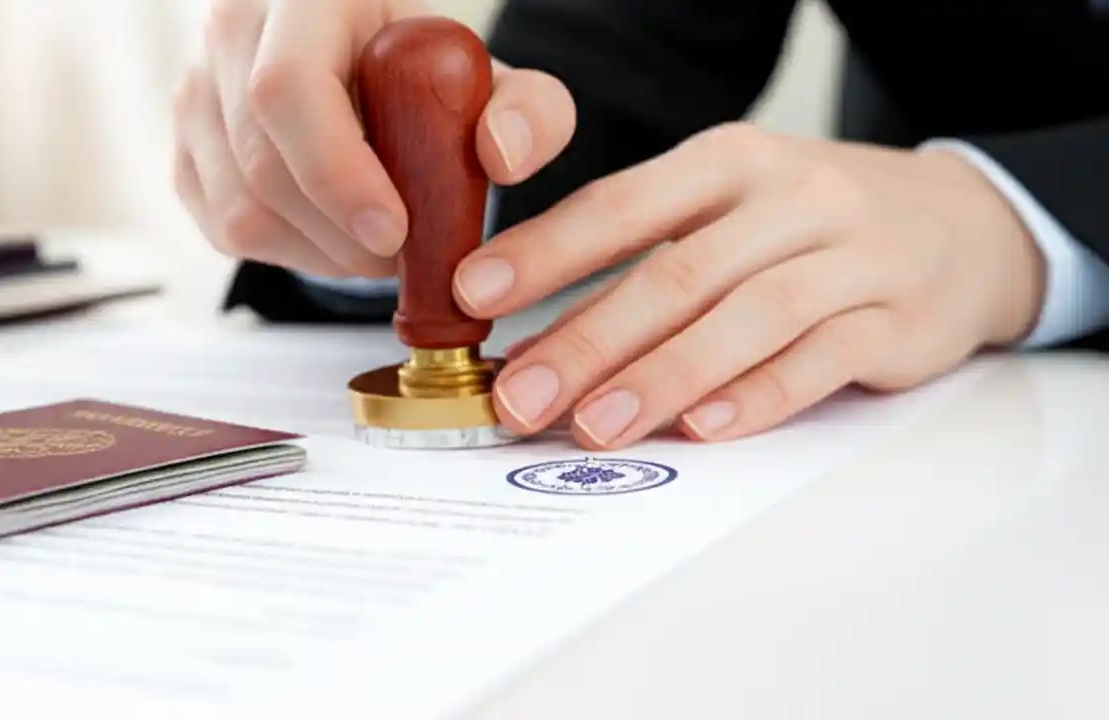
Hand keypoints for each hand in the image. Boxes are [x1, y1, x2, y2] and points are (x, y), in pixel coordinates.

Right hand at [173, 0, 575, 277]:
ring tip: (378, 245)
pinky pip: (226, 230)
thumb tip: (502, 157)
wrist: (362, 65)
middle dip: (342, 234)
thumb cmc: (424, 71)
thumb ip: (529, 109)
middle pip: (262, 165)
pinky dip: (292, 253)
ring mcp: (195, 96)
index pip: (287, 89)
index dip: (336, 172)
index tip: (395, 230)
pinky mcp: (185, 154)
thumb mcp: (489, 77)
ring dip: (321, 252)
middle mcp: (230, 35)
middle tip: (404, 254)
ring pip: (240, 210)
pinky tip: (335, 236)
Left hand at [455, 123, 1045, 447]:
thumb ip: (644, 260)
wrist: (960, 223)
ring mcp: (850, 255)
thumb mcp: (729, 208)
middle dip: (588, 339)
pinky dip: (761, 394)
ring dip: (663, 376)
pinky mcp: (896, 318)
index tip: (474, 291)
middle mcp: (789, 198)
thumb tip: (537, 339)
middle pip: (675, 271)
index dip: (544, 249)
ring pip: (745, 316)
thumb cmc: (811, 224)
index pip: (620, 203)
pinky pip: (822, 357)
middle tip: (523, 395)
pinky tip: (706, 428)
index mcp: (728, 162)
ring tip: (596, 425)